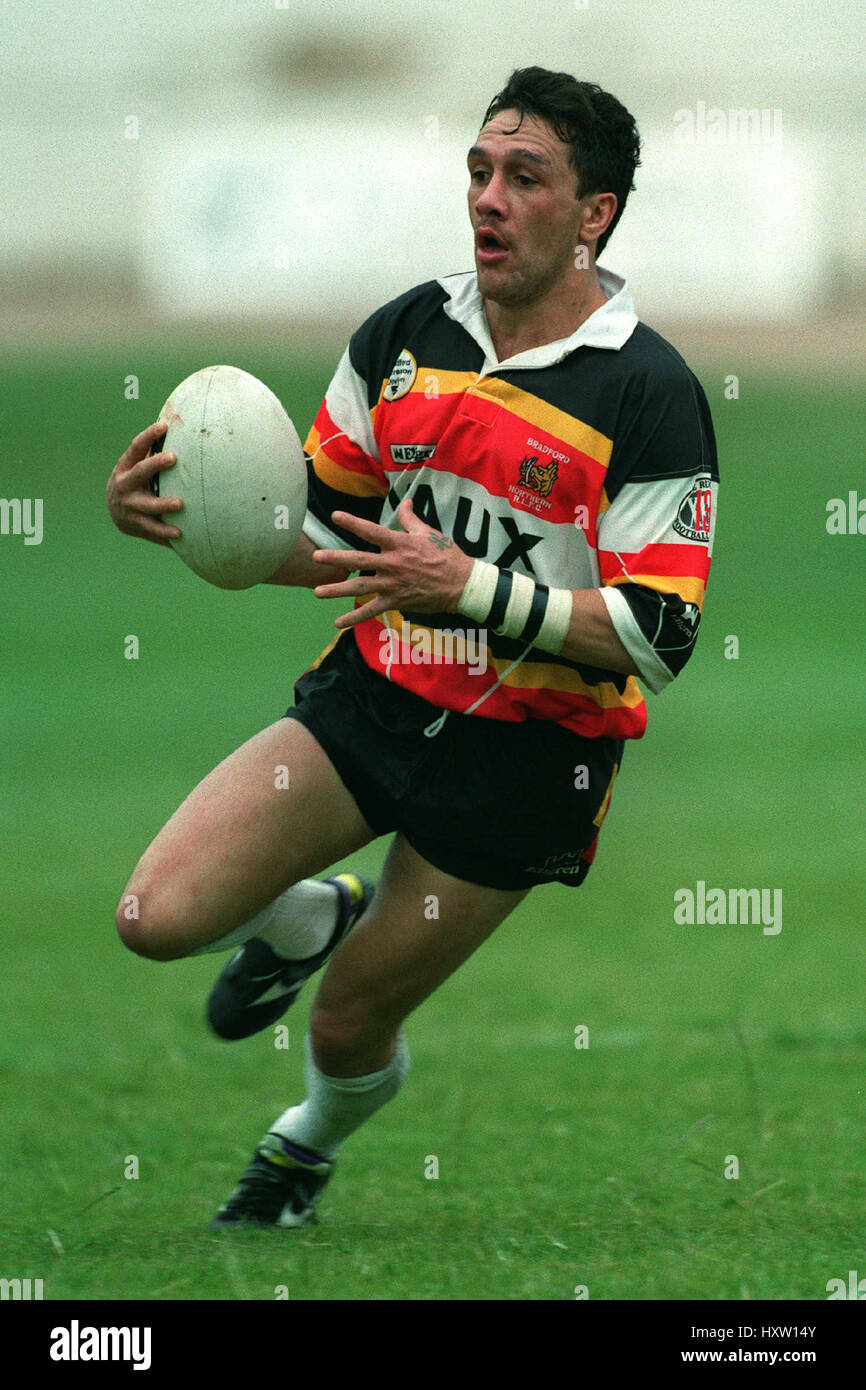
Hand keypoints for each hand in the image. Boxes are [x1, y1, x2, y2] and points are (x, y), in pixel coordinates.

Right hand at [106, 420, 183, 545]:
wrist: (114, 510)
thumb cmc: (135, 480)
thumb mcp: (136, 465)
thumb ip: (150, 451)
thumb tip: (175, 424)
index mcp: (125, 466)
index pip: (136, 447)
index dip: (149, 435)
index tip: (164, 425)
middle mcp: (124, 484)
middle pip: (140, 472)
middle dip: (155, 464)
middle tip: (173, 457)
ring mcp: (128, 505)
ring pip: (147, 505)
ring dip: (163, 504)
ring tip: (180, 504)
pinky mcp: (134, 524)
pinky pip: (151, 528)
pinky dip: (165, 531)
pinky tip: (179, 533)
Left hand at [312, 497, 473, 627]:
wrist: (462, 585)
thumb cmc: (447, 556)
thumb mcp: (429, 533)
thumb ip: (410, 519)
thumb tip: (405, 502)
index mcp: (399, 544)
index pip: (371, 530)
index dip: (352, 523)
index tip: (335, 516)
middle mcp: (392, 564)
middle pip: (358, 560)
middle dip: (335, 558)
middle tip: (316, 557)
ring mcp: (392, 584)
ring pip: (359, 587)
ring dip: (337, 589)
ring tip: (317, 591)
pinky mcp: (396, 601)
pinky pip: (371, 611)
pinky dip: (353, 618)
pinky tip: (337, 622)